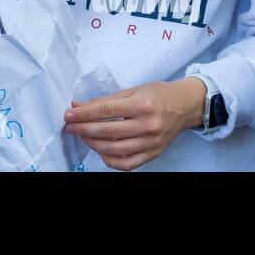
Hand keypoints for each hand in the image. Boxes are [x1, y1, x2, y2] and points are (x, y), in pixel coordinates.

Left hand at [62, 77, 205, 170]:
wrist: (186, 105)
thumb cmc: (158, 94)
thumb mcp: (132, 90)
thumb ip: (106, 101)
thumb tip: (79, 106)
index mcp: (142, 104)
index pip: (106, 111)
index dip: (84, 114)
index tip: (68, 115)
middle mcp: (148, 125)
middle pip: (108, 131)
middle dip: (83, 129)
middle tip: (69, 126)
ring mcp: (152, 142)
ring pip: (115, 149)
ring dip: (93, 144)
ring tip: (82, 136)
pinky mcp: (154, 154)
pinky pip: (127, 164)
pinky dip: (110, 160)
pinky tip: (100, 150)